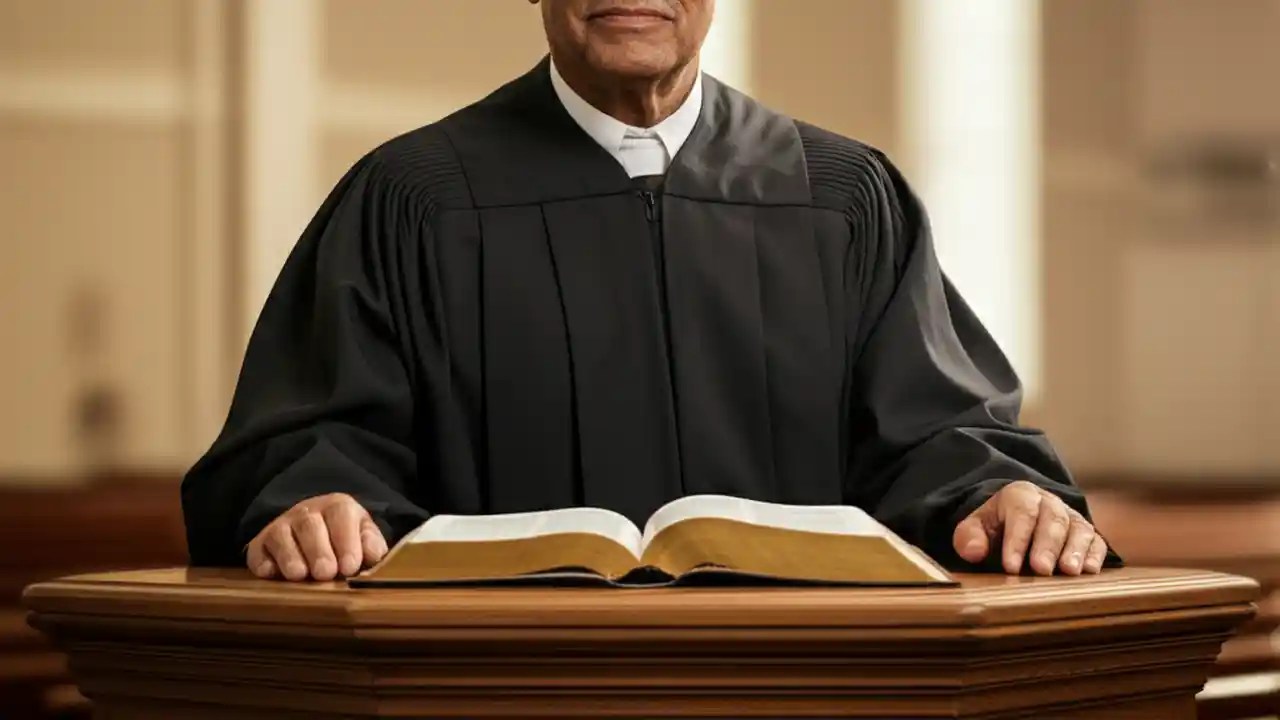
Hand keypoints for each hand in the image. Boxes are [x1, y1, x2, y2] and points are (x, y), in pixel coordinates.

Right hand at [246, 493, 388, 580]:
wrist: (312, 533)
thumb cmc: (344, 540)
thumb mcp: (363, 536)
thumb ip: (371, 545)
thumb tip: (374, 556)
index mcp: (337, 507)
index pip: (341, 515)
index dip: (346, 540)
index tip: (350, 566)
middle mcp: (306, 513)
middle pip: (310, 525)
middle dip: (318, 550)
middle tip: (326, 574)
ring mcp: (280, 527)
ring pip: (282, 536)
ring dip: (290, 556)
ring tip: (299, 576)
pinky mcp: (260, 545)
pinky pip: (258, 551)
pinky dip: (262, 561)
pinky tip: (270, 573)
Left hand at [952, 481, 1106, 575]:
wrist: (1016, 521)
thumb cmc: (995, 528)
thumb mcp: (975, 528)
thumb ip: (969, 537)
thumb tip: (974, 551)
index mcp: (1020, 495)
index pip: (1021, 513)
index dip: (1017, 539)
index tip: (1010, 566)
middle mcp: (1050, 503)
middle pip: (1053, 519)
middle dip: (1047, 545)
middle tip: (1041, 569)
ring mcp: (1071, 518)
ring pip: (1078, 528)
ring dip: (1075, 550)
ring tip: (1069, 571)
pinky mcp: (1087, 534)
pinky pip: (1095, 541)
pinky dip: (1094, 555)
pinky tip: (1089, 571)